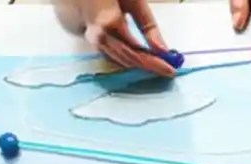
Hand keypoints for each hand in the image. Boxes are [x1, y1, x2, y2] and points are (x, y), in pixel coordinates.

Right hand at [55, 0, 174, 76]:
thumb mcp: (134, 1)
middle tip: (167, 70)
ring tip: (156, 63)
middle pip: (125, 58)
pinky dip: (123, 55)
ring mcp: (84, 35)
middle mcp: (94, 33)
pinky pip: (106, 50)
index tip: (170, 70)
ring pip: (115, 57)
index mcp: (107, 21)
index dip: (153, 63)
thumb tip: (162, 50)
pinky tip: (138, 55)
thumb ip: (148, 25)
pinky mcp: (80, 33)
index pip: (135, 51)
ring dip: (136, 62)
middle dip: (147, 66)